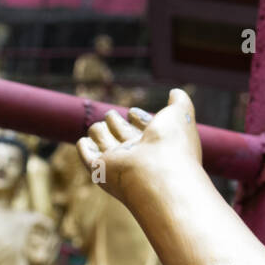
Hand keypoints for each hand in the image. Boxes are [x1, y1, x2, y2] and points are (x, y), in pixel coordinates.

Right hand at [77, 88, 202, 207]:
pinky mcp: (100, 169)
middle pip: (125, 137)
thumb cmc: (172, 142)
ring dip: (100, 134)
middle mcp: (140, 154)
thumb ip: (179, 101)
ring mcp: (120, 162)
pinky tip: (83, 142)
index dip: (140, 119)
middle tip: (111, 116)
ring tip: (98, 125)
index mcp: (160, 143)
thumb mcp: (180, 113)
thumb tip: (175, 92)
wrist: (158, 172)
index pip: (146, 129)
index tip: (133, 112)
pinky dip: (85, 149)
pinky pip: (90, 158)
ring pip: (106, 145)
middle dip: (118, 125)